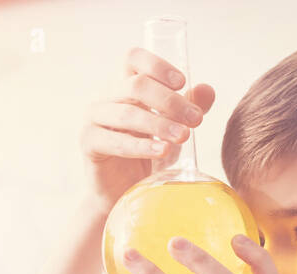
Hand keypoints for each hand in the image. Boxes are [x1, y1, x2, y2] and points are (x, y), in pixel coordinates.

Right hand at [80, 47, 214, 210]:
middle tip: (196, 119)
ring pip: (127, 113)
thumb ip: (188, 107)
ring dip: (159, 124)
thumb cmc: (146, 155)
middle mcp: (106, 97)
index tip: (182, 82)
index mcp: (124, 86)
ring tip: (184, 136)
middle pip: (135, 85)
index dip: (157, 65)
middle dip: (170, 101)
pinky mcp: (89, 143)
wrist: (122, 191)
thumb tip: (208, 89)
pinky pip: (115, 141)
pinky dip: (141, 146)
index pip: (133, 58)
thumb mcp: (172, 129)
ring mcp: (94, 119)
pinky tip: (162, 151)